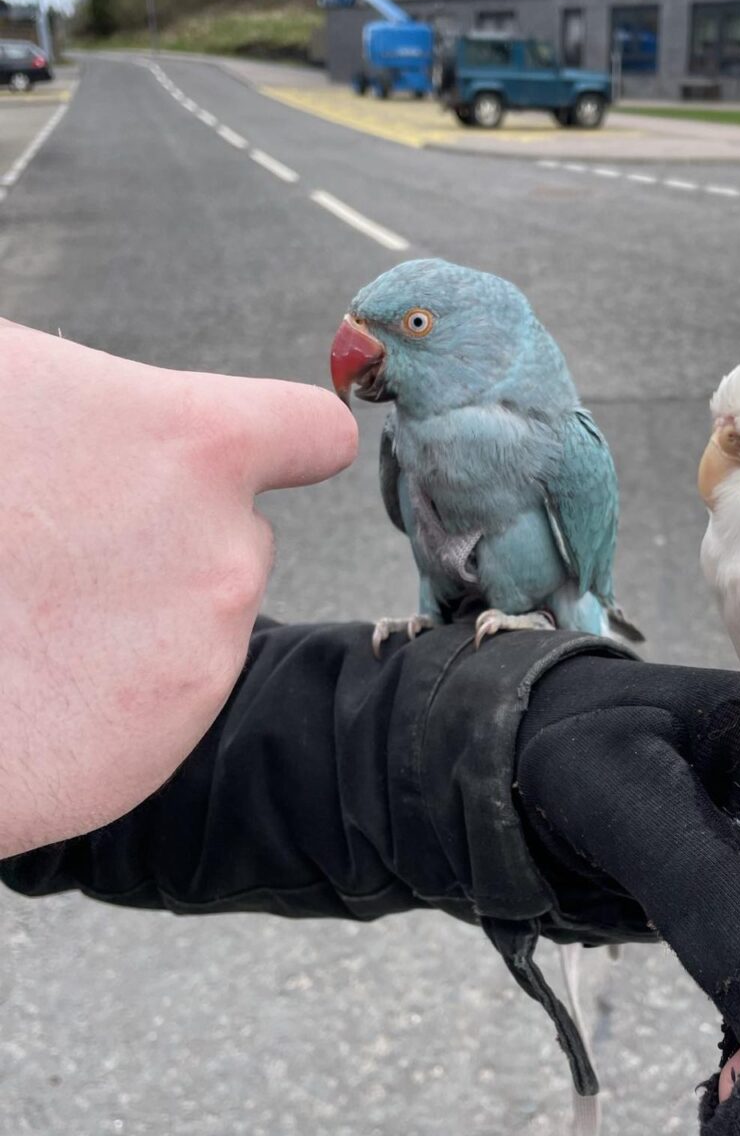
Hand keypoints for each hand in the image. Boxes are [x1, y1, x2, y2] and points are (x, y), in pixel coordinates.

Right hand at [0, 321, 356, 854]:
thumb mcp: (18, 391)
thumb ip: (106, 407)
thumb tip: (119, 421)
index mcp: (195, 444)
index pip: (314, 435)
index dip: (286, 446)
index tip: (272, 456)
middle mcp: (226, 553)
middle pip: (236, 536)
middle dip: (171, 542)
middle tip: (63, 550)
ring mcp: (199, 658)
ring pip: (196, 621)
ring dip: (137, 618)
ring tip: (32, 614)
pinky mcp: (160, 744)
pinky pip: (160, 699)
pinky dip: (112, 694)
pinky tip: (35, 677)